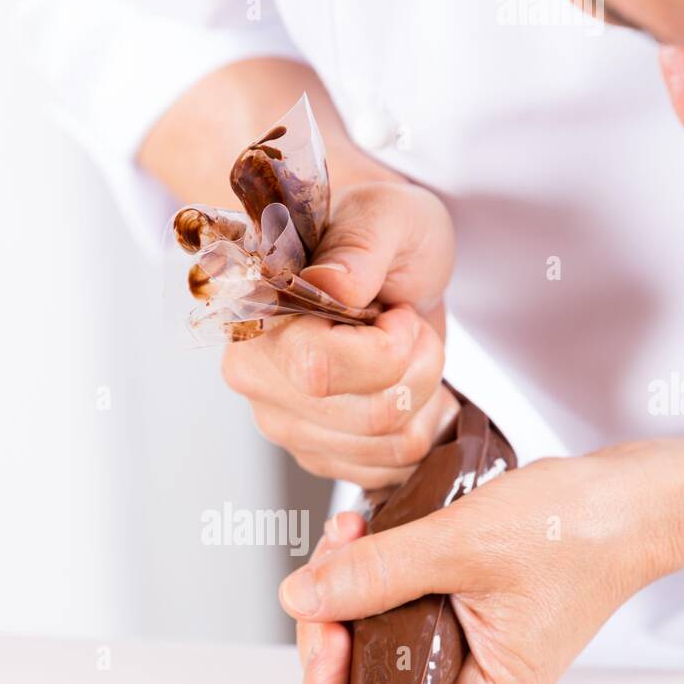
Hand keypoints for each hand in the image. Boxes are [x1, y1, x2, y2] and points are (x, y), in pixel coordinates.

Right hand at [221, 179, 456, 487]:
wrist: (383, 264)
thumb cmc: (378, 234)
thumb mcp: (387, 215)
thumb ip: (361, 244)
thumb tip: (332, 285)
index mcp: (258, 321)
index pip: (321, 372)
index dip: (387, 350)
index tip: (397, 313)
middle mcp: (260, 382)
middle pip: (369, 418)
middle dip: (418, 368)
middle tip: (408, 326)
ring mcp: (289, 427)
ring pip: (392, 446)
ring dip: (425, 395)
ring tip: (408, 352)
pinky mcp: (321, 456)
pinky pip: (395, 469)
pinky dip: (420, 427)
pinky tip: (406, 387)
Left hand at [279, 444, 683, 683]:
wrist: (623, 501)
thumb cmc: (578, 532)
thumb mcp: (466, 546)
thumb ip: (379, 574)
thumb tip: (302, 598)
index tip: (324, 627)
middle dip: (329, 624)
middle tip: (329, 563)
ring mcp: (457, 661)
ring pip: (367, 649)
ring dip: (343, 593)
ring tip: (348, 536)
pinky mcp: (451, 626)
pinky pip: (387, 618)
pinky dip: (367, 579)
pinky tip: (365, 537)